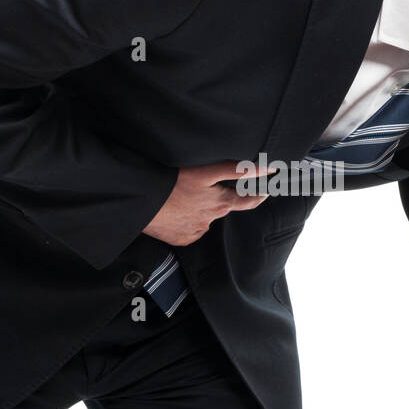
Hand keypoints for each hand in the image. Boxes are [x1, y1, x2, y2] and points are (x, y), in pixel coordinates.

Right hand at [143, 160, 270, 245]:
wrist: (140, 201)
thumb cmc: (172, 184)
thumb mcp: (207, 171)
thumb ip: (239, 170)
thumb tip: (267, 169)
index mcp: (220, 204)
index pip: (248, 202)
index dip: (259, 195)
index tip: (265, 191)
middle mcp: (210, 221)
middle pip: (221, 207)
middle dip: (217, 197)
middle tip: (203, 184)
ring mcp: (195, 232)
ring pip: (204, 218)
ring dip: (198, 208)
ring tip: (182, 195)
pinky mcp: (180, 239)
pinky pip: (188, 228)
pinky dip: (185, 219)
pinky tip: (174, 208)